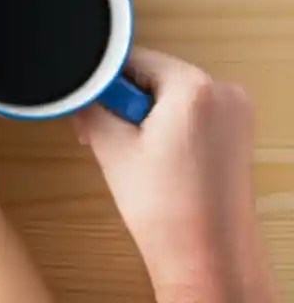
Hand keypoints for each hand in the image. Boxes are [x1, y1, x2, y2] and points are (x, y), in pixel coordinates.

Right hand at [74, 48, 277, 301]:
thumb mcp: (111, 148)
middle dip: (125, 101)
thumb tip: (77, 90)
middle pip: (154, 75)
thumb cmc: (168, 210)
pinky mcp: (238, 132)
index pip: (133, 58)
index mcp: (194, 88)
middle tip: (110, 136)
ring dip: (145, 114)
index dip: (103, 82)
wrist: (208, 256)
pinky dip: (168, 125)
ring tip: (137, 154)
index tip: (89, 105)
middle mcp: (224, 92)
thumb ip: (90, 107)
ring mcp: (236, 112)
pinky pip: (192, 111)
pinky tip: (158, 157)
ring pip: (171, 94)